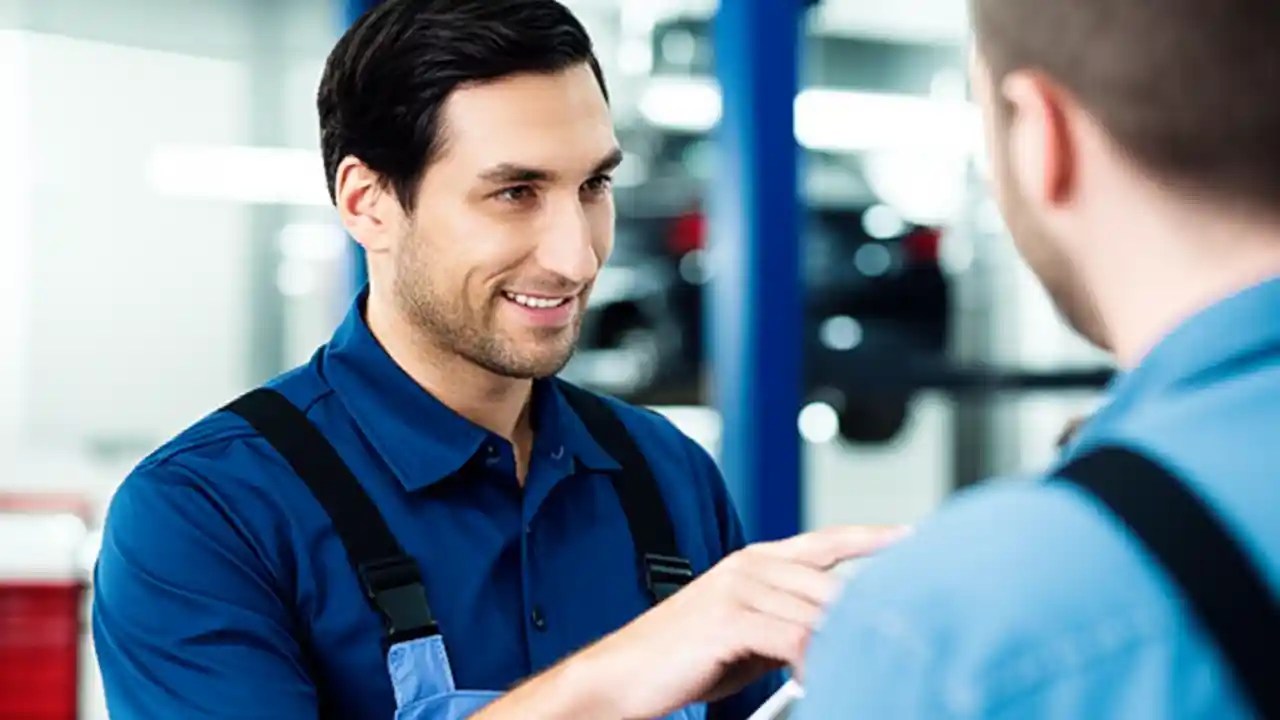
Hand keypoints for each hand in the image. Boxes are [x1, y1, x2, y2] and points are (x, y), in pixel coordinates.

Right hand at [576, 525, 908, 717]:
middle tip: (892, 642)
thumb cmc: (685, 658)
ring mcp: (739, 588)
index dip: (870, 537)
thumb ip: (789, 622)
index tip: (910, 536)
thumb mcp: (748, 633)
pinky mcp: (730, 618)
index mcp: (754, 561)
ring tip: (850, 670)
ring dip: (838, 647)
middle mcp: (750, 566)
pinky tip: (814, 679)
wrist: (624, 675)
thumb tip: (836, 634)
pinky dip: (812, 663)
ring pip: (817, 614)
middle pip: (832, 586)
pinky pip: (794, 639)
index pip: (824, 542)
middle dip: (863, 618)